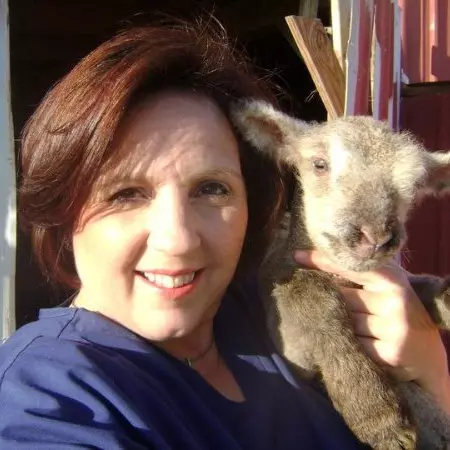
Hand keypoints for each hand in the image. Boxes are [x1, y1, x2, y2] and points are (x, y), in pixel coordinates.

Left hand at [294, 250, 449, 412]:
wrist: (426, 354)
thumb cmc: (398, 312)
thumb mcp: (387, 287)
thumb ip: (363, 273)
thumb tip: (318, 258)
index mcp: (392, 280)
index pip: (351, 267)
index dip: (323, 260)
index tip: (297, 256)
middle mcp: (394, 300)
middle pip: (343, 297)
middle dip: (326, 298)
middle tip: (308, 293)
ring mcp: (393, 327)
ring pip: (345, 322)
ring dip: (336, 323)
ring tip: (334, 322)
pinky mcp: (389, 352)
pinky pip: (352, 344)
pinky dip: (346, 342)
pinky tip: (348, 341)